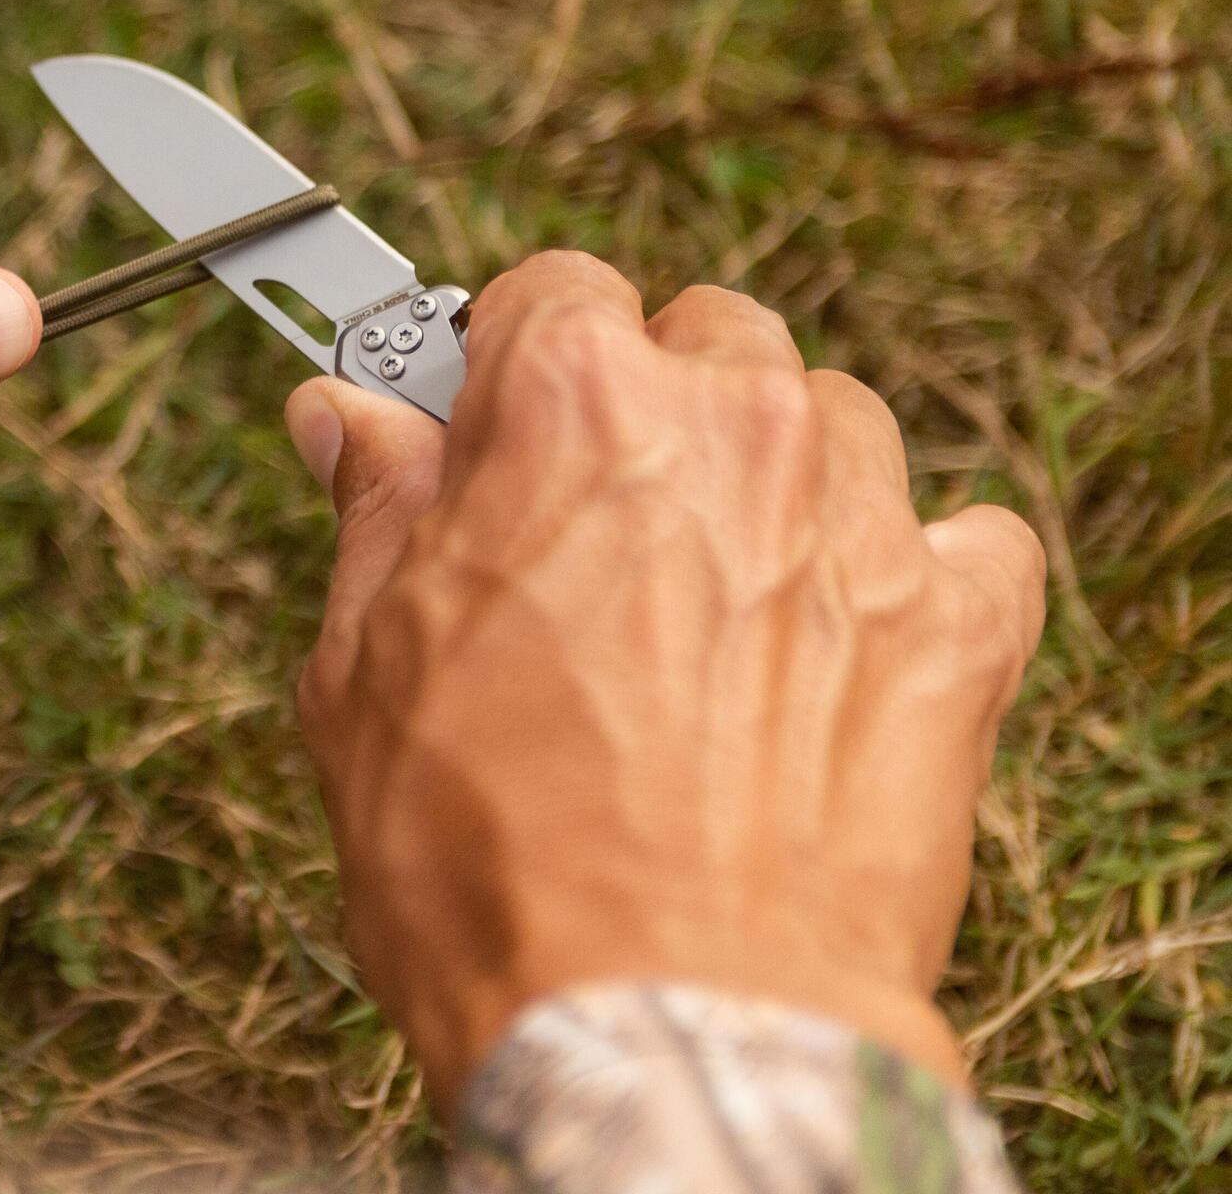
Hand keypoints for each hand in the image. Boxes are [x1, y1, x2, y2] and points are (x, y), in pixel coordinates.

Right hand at [285, 250, 1044, 1110]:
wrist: (661, 1023)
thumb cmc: (488, 861)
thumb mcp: (362, 669)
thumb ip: (373, 511)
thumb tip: (345, 419)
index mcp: (570, 405)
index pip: (549, 290)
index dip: (504, 364)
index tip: (481, 430)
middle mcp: (733, 428)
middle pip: (704, 338)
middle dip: (647, 412)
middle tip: (587, 538)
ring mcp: (860, 521)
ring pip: (831, 423)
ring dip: (774, 485)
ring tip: (711, 613)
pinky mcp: (960, 630)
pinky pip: (967, 540)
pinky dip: (913, 574)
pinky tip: (841, 651)